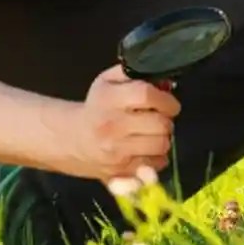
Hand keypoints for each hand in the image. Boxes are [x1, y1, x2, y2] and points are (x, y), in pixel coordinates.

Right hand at [61, 65, 180, 181]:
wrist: (74, 139)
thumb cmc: (98, 106)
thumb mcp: (109, 81)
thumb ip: (134, 73)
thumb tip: (164, 81)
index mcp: (109, 99)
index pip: (146, 95)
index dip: (166, 99)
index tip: (170, 104)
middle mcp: (112, 126)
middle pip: (160, 124)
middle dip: (166, 120)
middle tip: (159, 118)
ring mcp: (116, 151)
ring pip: (161, 145)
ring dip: (163, 138)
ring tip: (153, 133)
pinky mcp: (121, 171)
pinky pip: (156, 164)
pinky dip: (157, 156)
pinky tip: (147, 148)